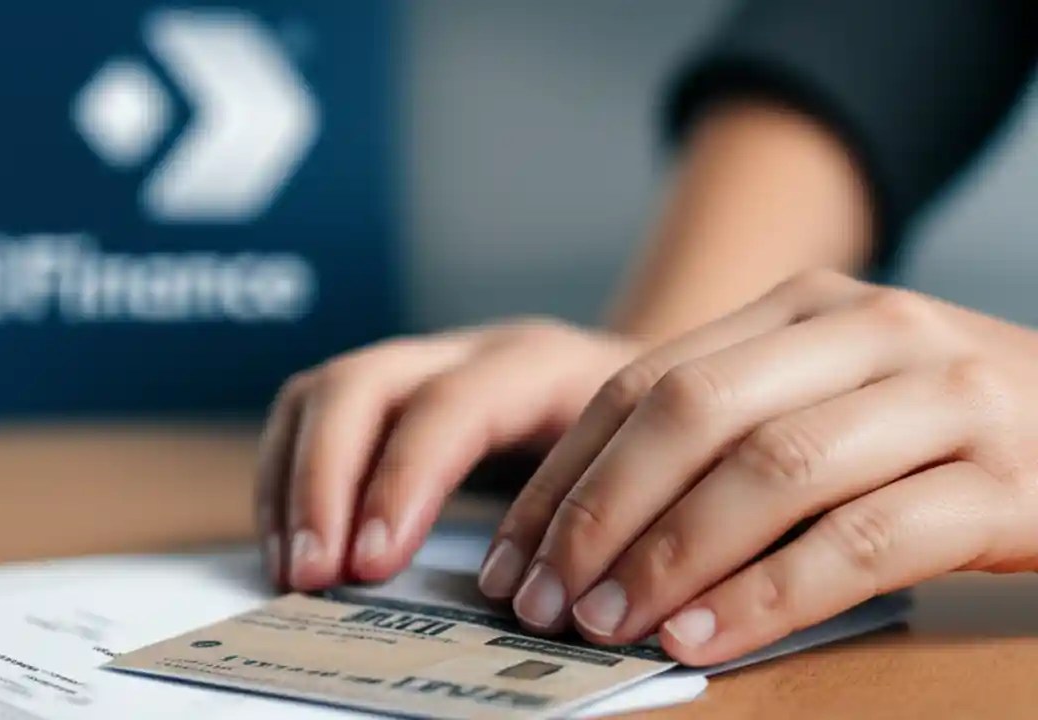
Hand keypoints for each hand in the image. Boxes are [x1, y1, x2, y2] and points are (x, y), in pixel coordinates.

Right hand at [256, 319, 641, 591]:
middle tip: (313, 575)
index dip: (403, 479)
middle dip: (323, 482)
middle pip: (363, 385)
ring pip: (322, 394)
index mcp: (538, 364)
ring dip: (294, 484)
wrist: (658, 395)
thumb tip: (514, 602)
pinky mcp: (390, 395)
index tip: (373, 563)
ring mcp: (422, 366)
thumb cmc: (653, 444)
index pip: (453, 404)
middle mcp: (468, 352)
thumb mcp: (643, 469)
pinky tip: (291, 544)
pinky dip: (287, 482)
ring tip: (294, 571)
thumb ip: (588, 521)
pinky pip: (310, 419)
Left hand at [478, 271, 1037, 664]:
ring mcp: (943, 400)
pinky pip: (860, 542)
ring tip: (605, 624)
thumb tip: (589, 521)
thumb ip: (728, 425)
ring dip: (669, 557)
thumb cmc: (932, 427)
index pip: (648, 383)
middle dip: (599, 514)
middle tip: (541, 600)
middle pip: (692, 416)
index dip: (568, 474)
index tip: (512, 555)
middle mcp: (870, 332)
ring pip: (769, 473)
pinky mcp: (1004, 483)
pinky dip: (768, 594)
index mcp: (806, 307)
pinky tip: (705, 638)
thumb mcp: (828, 392)